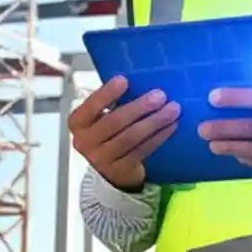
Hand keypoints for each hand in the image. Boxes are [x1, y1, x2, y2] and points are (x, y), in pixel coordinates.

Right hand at [68, 75, 179, 190]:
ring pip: (130, 138)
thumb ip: (112, 101)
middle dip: (139, 107)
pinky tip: (171, 126)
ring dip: (154, 122)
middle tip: (160, 95)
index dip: (107, 93)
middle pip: (114, 122)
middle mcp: (84, 142)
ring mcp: (101, 159)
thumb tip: (140, 81)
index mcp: (78, 122)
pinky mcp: (119, 171)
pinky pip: (141, 151)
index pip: (91, 106)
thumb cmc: (108, 130)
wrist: (110, 168)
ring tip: (173, 109)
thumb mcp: (102, 115)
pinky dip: (158, 137)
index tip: (125, 80)